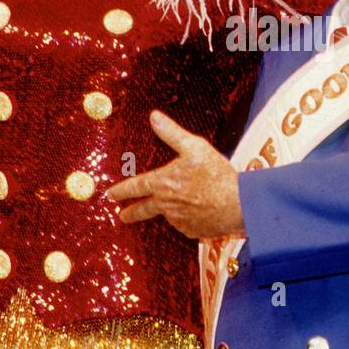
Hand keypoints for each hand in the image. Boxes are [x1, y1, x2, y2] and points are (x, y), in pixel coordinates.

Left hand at [105, 111, 244, 240]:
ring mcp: (178, 221)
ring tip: (185, 201)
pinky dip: (189, 218)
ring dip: (170, 210)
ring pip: (168, 215)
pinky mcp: (192, 231)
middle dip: (130, 213)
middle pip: (142, 211)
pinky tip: (201, 210)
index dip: (120, 190)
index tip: (110, 194)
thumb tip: (154, 116)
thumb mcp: (194, 146)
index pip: (135, 187)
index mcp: (162, 183)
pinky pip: (186, 224)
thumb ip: (171, 133)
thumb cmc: (216, 174)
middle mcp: (166, 205)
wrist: (239, 203)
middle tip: (122, 216)